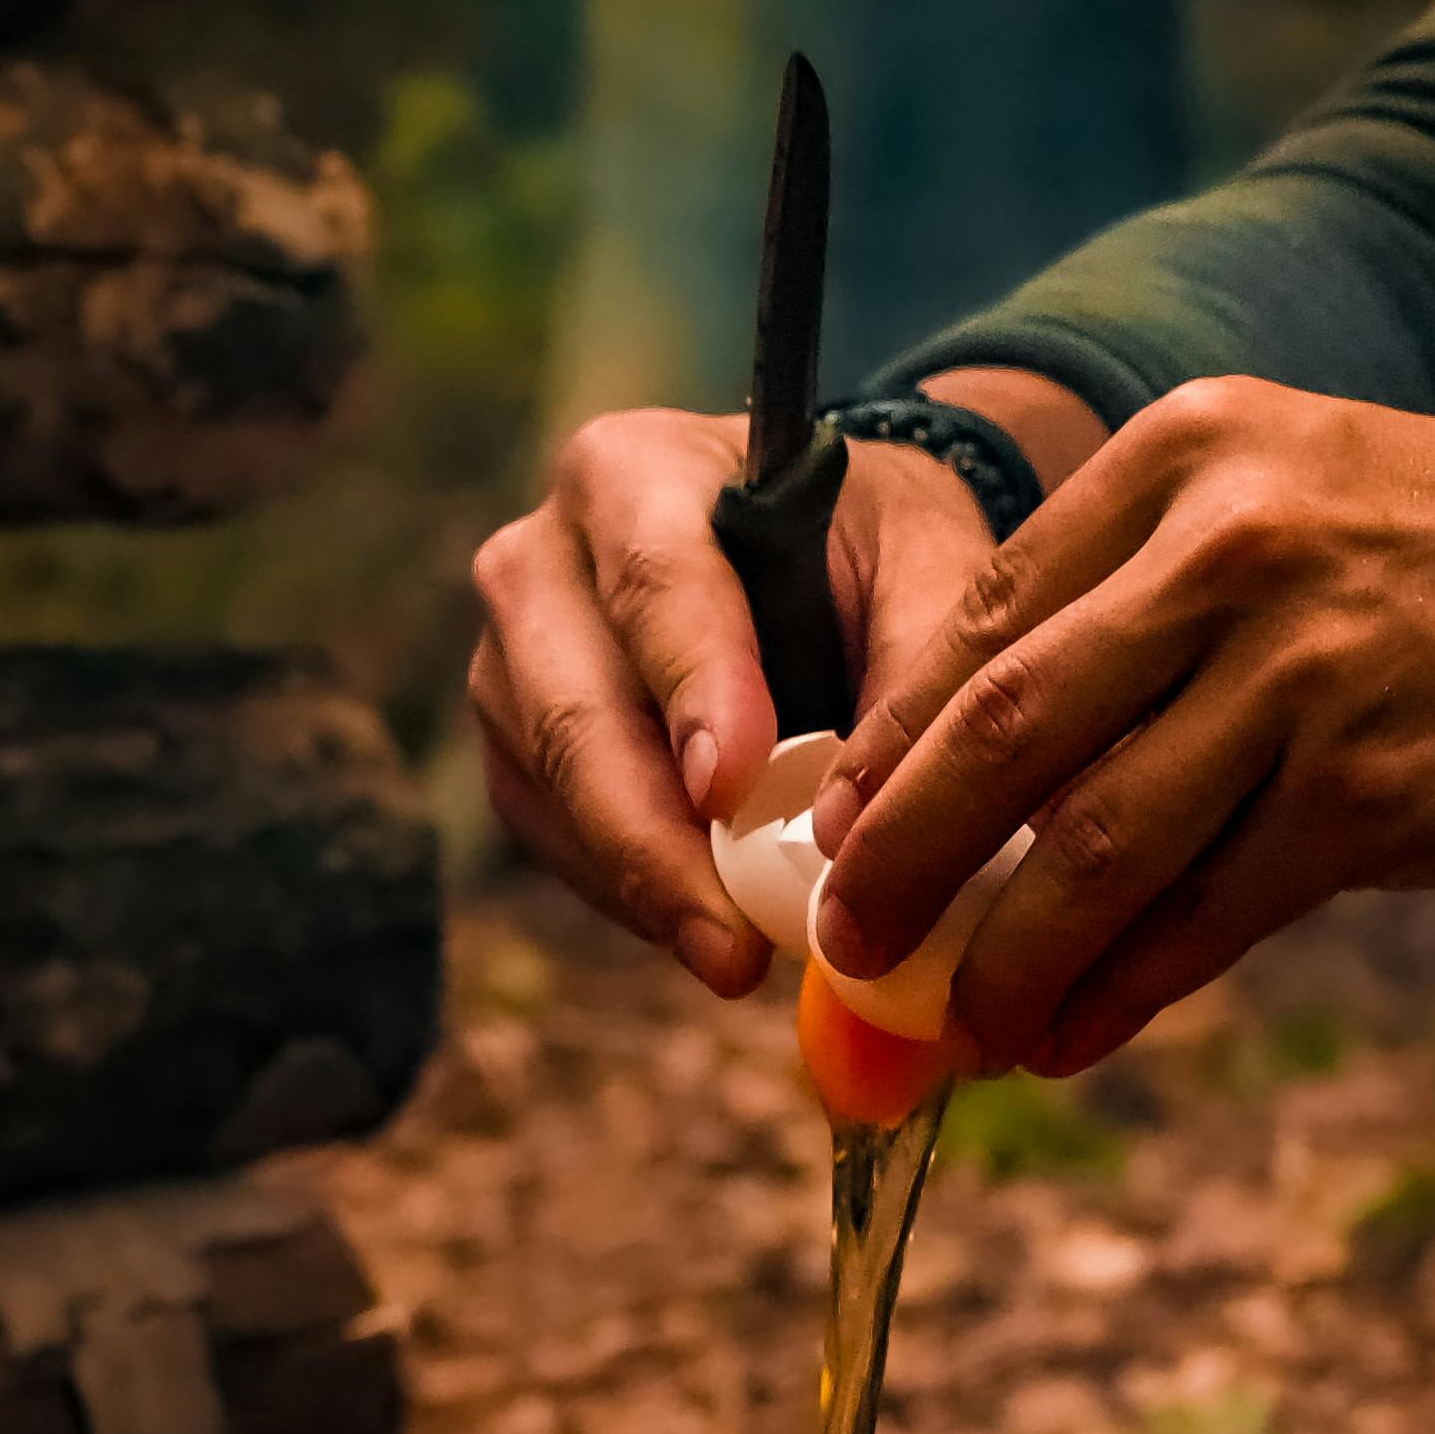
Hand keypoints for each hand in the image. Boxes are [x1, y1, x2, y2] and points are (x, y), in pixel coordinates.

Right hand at [468, 408, 998, 995]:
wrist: (810, 548)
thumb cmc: (867, 544)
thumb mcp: (924, 559)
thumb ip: (921, 657)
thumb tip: (868, 818)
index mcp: (634, 473)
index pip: (654, 586)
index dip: (692, 691)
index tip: (730, 791)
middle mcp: (540, 559)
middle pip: (572, 713)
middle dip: (652, 845)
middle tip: (733, 952)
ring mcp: (510, 661)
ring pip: (551, 792)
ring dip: (645, 888)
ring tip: (739, 960)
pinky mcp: (515, 749)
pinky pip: (555, 840)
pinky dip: (632, 896)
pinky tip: (710, 926)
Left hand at [807, 382, 1434, 1073]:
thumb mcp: (1298, 495)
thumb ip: (1149, 599)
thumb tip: (988, 765)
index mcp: (1187, 458)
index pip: (988, 620)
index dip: (893, 752)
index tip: (838, 839)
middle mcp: (1229, 548)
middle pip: (1003, 734)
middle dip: (902, 864)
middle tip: (850, 949)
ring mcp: (1302, 672)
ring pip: (1090, 847)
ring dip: (1005, 959)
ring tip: (960, 1026)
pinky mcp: (1369, 792)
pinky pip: (1202, 917)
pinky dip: (1120, 992)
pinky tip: (1075, 1036)